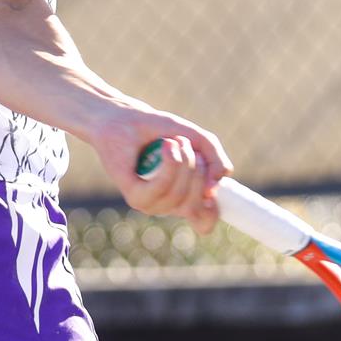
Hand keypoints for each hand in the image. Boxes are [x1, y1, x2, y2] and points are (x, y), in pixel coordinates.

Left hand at [89, 107, 232, 236]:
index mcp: (183, 196)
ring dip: (184, 162)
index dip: (213, 211)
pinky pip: (162, 189)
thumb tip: (218, 182)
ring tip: (173, 141)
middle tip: (187, 145)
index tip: (212, 188)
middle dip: (200, 170)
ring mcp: (150, 203)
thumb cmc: (156, 130)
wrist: (122, 118)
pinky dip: (170, 165)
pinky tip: (166, 146)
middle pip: (197, 204)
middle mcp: (167, 204)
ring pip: (180, 195)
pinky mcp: (135, 196)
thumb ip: (215, 157)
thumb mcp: (195, 138)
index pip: (204, 222)